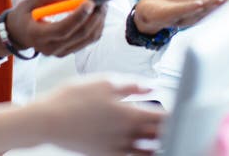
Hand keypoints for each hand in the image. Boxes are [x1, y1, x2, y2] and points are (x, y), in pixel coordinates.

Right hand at [6, 0, 107, 56]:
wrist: (19, 34)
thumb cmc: (25, 15)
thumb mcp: (31, 0)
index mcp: (38, 35)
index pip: (63, 29)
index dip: (78, 16)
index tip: (90, 1)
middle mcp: (50, 48)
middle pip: (79, 34)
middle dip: (94, 16)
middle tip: (102, 0)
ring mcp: (60, 52)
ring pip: (87, 39)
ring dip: (98, 21)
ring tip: (102, 5)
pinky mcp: (67, 51)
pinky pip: (87, 41)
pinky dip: (96, 27)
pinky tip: (97, 15)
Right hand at [34, 77, 164, 155]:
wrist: (48, 120)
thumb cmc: (73, 97)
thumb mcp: (104, 81)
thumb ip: (132, 84)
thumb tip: (152, 87)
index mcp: (131, 113)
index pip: (165, 118)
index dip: (176, 114)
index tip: (180, 109)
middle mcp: (129, 133)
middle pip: (160, 136)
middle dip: (169, 130)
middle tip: (174, 123)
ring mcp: (118, 147)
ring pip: (149, 151)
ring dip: (159, 144)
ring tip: (162, 138)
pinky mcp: (107, 155)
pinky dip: (141, 154)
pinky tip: (142, 149)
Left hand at [133, 0, 228, 34]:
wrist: (152, 7)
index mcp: (209, 2)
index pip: (228, 2)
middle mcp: (201, 10)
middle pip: (217, 8)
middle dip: (228, 6)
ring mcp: (186, 13)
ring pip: (202, 10)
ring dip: (211, 5)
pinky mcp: (172, 14)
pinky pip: (183, 11)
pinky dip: (192, 7)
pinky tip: (200, 2)